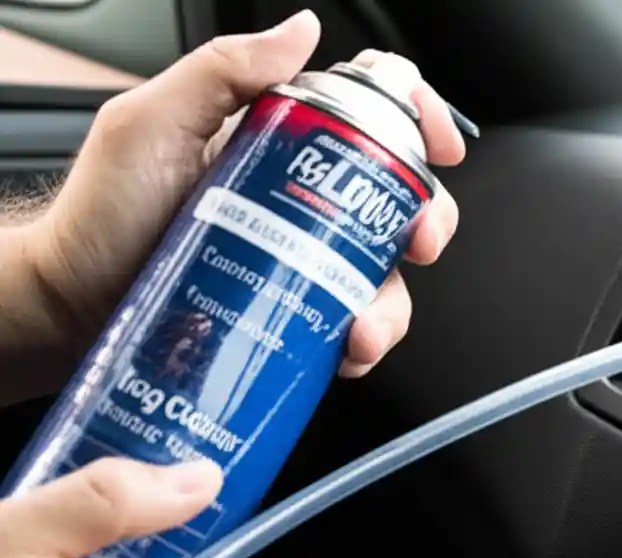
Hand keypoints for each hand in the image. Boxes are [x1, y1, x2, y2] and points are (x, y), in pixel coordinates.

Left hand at [16, 9, 464, 385]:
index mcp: (280, 142)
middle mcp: (302, 199)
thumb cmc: (100, 213)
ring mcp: (303, 260)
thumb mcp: (151, 124)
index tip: (437, 145)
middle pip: (399, 196)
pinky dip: (364, 342)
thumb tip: (301, 30)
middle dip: (430, 217)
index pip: (367, 111)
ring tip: (363, 323)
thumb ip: (223, 71)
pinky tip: (345, 348)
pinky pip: (353, 326)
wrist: (69, 307)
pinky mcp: (297, 315)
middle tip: (418, 240)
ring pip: (385, 272)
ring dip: (395, 302)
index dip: (418, 118)